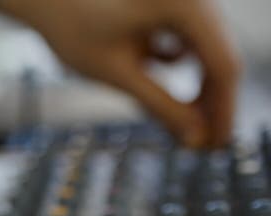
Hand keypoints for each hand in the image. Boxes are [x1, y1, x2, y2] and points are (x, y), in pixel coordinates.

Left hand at [0, 0, 240, 146]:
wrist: (47, 0)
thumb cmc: (74, 31)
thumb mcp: (120, 75)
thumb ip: (159, 105)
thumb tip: (195, 138)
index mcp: (184, 7)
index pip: (222, 66)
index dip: (223, 110)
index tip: (217, 144)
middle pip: (219, 58)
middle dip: (213, 103)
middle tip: (208, 145)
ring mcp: (181, 2)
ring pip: (206, 52)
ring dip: (201, 90)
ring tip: (191, 129)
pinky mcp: (168, 7)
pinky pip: (189, 43)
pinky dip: (186, 71)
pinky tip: (176, 99)